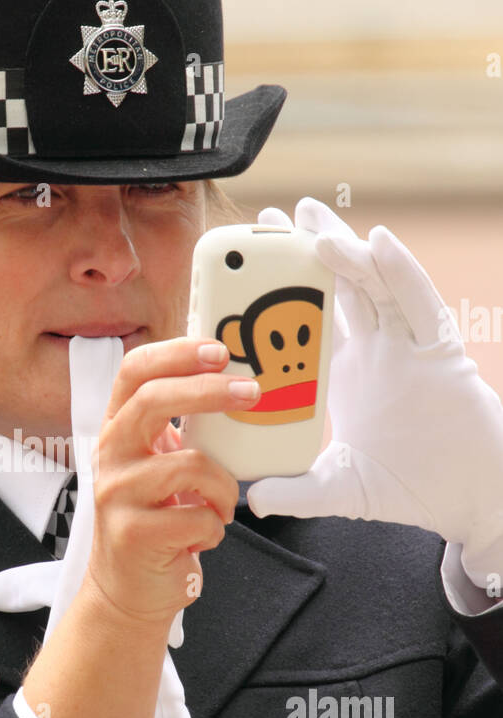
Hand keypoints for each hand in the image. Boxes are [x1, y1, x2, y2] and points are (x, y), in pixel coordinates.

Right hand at [84, 335, 241, 627]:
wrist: (129, 589)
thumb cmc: (156, 520)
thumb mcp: (161, 465)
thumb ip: (180, 430)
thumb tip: (234, 386)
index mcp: (118, 430)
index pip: (134, 372)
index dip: (176, 353)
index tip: (219, 350)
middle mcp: (109, 455)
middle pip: (152, 400)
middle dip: (207, 390)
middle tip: (251, 392)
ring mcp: (116, 493)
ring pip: (190, 465)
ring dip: (223, 489)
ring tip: (219, 508)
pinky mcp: (132, 533)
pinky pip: (198, 516)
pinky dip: (213, 528)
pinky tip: (198, 539)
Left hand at [246, 199, 502, 590]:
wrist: (468, 499)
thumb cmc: (410, 486)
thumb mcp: (340, 489)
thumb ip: (298, 492)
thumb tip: (252, 500)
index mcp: (346, 372)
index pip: (308, 318)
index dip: (280, 289)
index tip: (249, 262)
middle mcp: (375, 350)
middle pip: (337, 286)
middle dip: (307, 250)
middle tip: (272, 218)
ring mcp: (408, 346)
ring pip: (373, 285)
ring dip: (345, 250)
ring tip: (310, 222)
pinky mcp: (440, 351)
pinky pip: (419, 304)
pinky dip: (401, 272)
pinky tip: (380, 243)